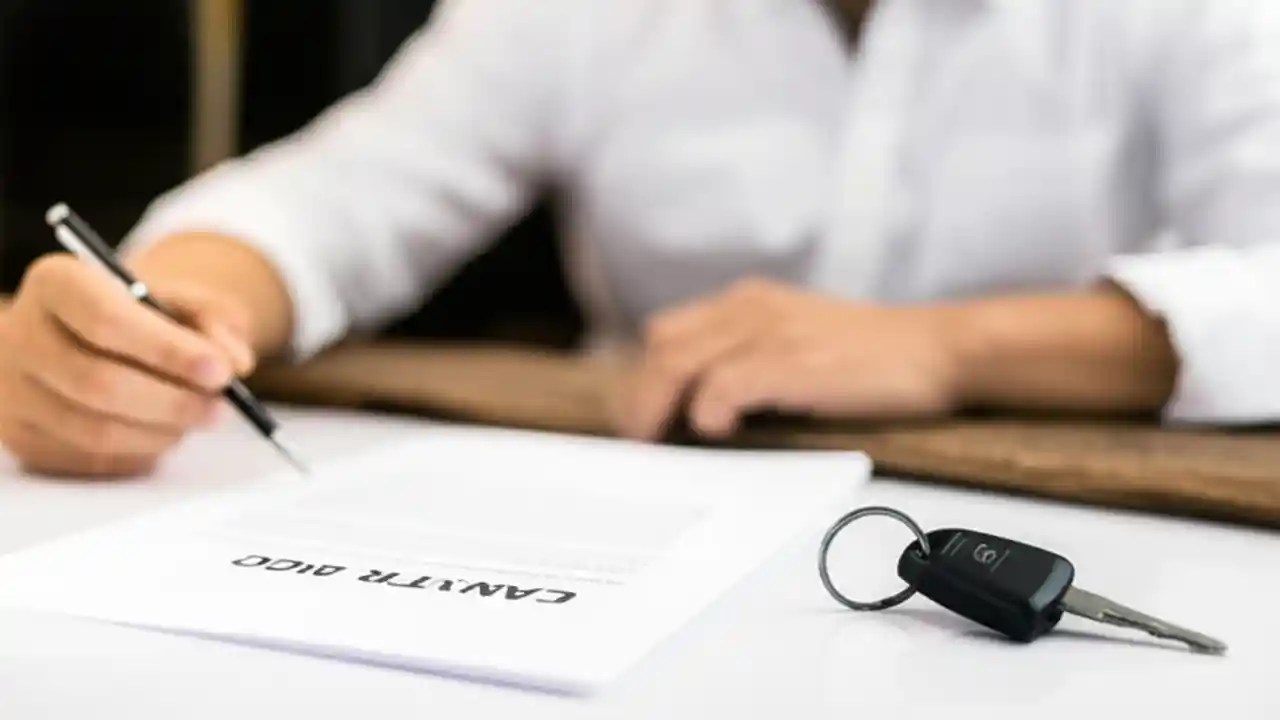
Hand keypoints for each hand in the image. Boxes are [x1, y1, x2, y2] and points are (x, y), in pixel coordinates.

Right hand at [0, 254, 256, 475]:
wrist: (97, 338)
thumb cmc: (145, 316)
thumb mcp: (184, 300)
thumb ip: (216, 320)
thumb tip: (235, 362)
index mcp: (56, 283)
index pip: (105, 319)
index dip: (167, 351)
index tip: (220, 372)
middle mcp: (19, 334)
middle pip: (98, 383)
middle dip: (173, 402)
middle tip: (222, 408)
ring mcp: (12, 391)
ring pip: (94, 430)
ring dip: (162, 432)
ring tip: (198, 419)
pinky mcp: (20, 437)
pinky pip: (88, 459)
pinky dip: (140, 452)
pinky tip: (163, 431)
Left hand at [617, 278, 964, 440]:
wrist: (937, 350)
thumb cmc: (873, 358)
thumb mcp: (798, 341)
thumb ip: (752, 357)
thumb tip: (701, 406)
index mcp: (749, 302)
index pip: (668, 332)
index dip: (644, 377)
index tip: (639, 417)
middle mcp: (751, 308)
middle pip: (662, 347)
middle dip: (639, 396)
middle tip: (638, 440)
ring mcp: (770, 332)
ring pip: (678, 364)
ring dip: (657, 408)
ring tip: (658, 443)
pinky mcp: (791, 362)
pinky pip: (724, 386)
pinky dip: (708, 411)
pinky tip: (716, 430)